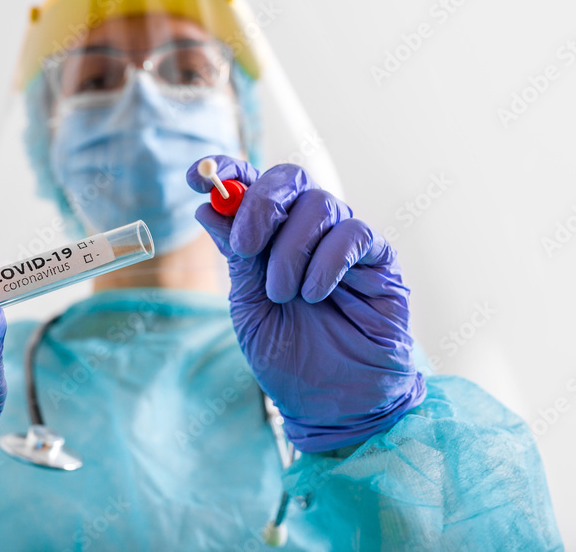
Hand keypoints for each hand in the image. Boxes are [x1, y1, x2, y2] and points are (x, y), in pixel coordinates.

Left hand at [186, 156, 424, 452]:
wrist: (334, 404)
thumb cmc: (290, 358)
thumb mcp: (250, 309)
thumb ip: (236, 258)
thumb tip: (207, 207)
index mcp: (269, 237)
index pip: (249, 184)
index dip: (224, 170)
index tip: (196, 177)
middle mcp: (306, 230)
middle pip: (287, 179)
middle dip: (261, 203)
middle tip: (247, 246)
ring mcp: (343, 242)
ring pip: (320, 204)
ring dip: (292, 249)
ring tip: (283, 294)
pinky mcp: (379, 260)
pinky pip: (354, 233)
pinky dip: (328, 260)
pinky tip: (315, 294)